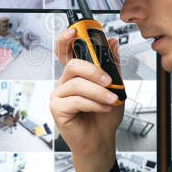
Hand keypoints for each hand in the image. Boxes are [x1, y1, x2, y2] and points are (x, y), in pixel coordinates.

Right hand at [51, 28, 123, 171]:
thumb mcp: (114, 87)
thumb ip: (112, 65)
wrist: (102, 140)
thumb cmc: (104, 116)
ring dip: (98, 92)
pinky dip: (92, 104)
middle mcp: (64, 82)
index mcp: (75, 75)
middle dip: (93, 70)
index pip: (66, 52)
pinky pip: (75, 100)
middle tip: (109, 80)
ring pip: (77, 84)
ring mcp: (58, 95)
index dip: (66, 39)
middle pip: (72, 65)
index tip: (75, 31)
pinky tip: (101, 109)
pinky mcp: (57, 109)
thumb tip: (112, 43)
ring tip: (110, 100)